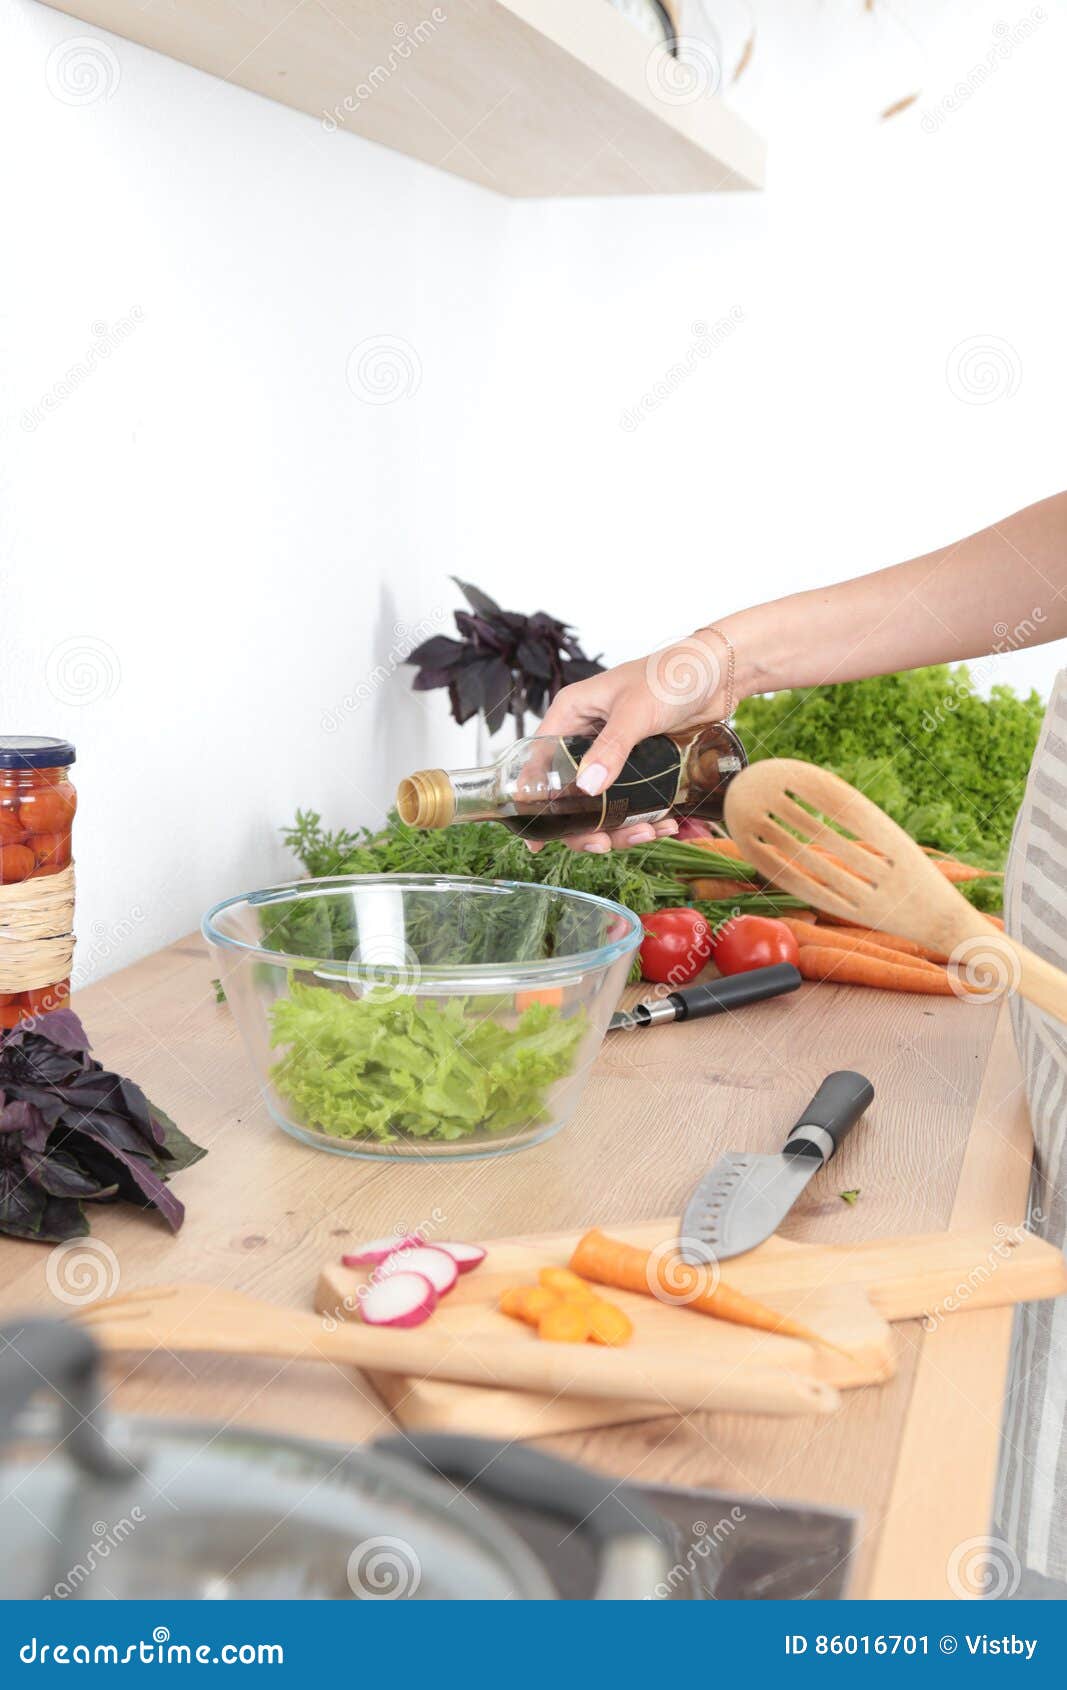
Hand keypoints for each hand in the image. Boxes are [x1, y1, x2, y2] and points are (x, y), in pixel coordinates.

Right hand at [534, 628, 732, 851]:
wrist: (718, 673)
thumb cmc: (671, 675)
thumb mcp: (636, 711)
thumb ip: (611, 748)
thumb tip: (587, 788)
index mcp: (570, 715)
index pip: (538, 763)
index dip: (533, 802)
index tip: (537, 841)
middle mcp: (585, 736)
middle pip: (570, 794)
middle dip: (587, 826)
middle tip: (605, 845)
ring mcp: (612, 753)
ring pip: (603, 804)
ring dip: (622, 827)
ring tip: (650, 833)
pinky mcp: (639, 765)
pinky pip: (632, 800)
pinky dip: (645, 817)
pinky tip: (665, 824)